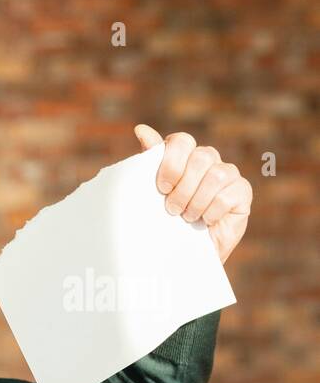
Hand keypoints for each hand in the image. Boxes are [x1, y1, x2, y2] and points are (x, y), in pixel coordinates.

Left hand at [134, 124, 251, 263]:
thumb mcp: (150, 194)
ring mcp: (228, 174)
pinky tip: (204, 221)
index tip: (161, 187)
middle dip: (183, 187)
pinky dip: (212, 211)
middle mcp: (208, 160)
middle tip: (171, 210)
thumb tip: (140, 129)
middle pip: (200, 157)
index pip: (181, 141)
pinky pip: (228, 194)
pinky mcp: (242, 192)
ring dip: (196, 201)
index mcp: (184, 156)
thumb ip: (148, 163)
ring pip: (216, 175)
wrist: (184, 253)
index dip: (171, 162)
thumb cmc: (165, 221)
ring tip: (187, 217)